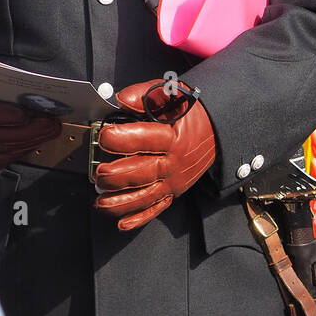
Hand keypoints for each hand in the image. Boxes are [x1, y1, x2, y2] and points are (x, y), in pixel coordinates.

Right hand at [0, 58, 61, 167]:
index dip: (5, 114)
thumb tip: (12, 77)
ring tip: (49, 131)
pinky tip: (34, 142)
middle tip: (51, 122)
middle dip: (30, 129)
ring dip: (30, 141)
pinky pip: (0, 158)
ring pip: (3, 149)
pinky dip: (19, 151)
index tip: (25, 112)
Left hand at [93, 80, 215, 230]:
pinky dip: (138, 218)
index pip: (144, 140)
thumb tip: (121, 101)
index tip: (103, 136)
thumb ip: (144, 95)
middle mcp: (173, 163)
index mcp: (172, 137)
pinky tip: (120, 222)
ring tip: (100, 201)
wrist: (217, 130)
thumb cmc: (191, 111)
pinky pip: (155, 208)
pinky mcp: (173, 192)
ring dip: (121, 202)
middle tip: (98, 174)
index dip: (121, 139)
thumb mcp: (172, 93)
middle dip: (118, 176)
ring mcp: (173, 181)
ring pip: (146, 196)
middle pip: (143, 173)